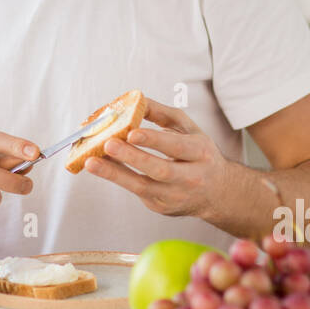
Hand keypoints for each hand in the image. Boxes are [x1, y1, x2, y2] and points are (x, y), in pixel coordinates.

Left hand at [83, 98, 229, 218]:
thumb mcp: (189, 130)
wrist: (217, 193)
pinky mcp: (161, 207)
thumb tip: (135, 101)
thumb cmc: (199, 154)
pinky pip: (137, 192)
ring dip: (115, 174)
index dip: (153, 140)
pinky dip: (118, 179)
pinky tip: (101, 167)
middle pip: (160, 169)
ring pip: (144, 187)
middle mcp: (191, 178)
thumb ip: (163, 114)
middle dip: (132, 157)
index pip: (177, 146)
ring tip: (92, 162)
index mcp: (200, 153)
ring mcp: (176, 196)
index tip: (131, 132)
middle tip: (108, 144)